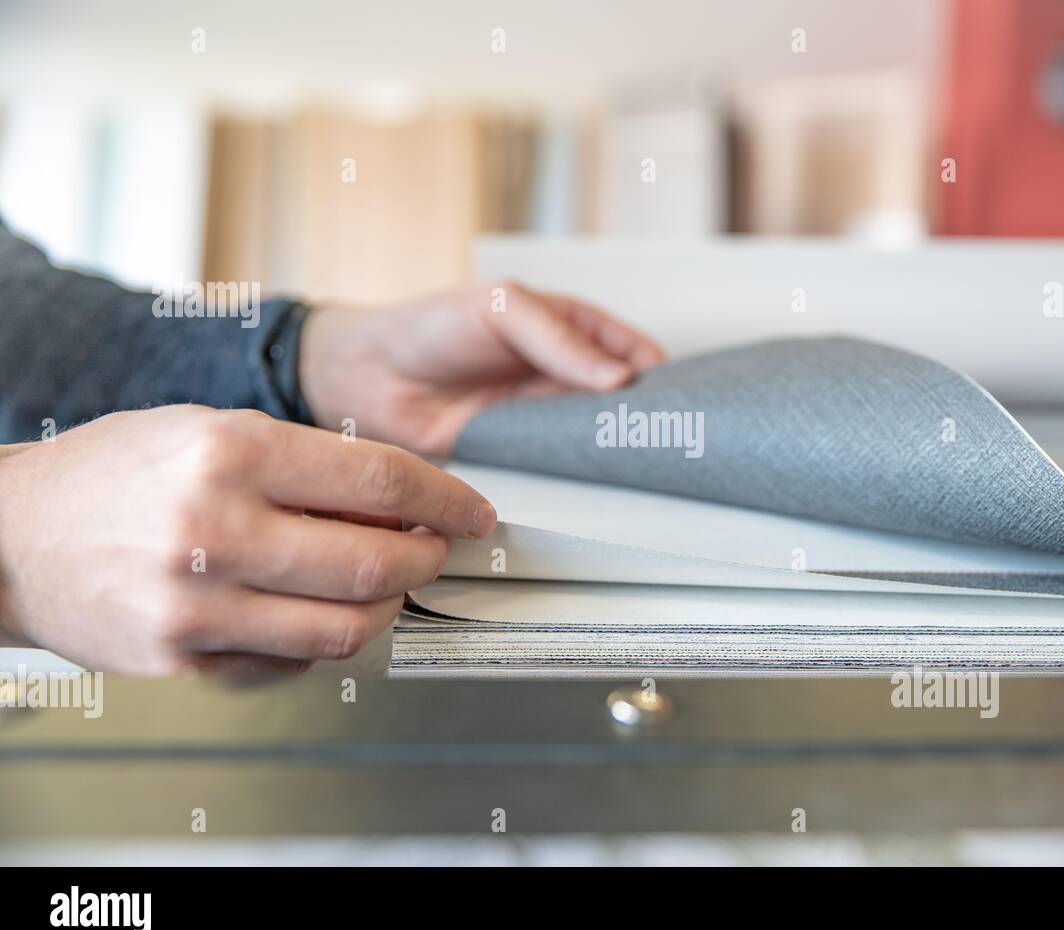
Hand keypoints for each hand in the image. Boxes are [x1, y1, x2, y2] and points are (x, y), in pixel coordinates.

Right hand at [0, 406, 495, 674]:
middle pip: (377, 563)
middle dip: (429, 558)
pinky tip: (319, 610)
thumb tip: (403, 497)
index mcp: (230, 453)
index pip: (382, 484)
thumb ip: (305, 461)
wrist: (11, 537)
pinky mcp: (184, 660)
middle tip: (436, 548)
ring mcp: (198, 606)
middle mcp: (216, 530)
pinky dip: (326, 638)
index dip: (448, 502)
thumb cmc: (111, 475)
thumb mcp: (209, 428)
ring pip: (347, 628)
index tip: (473, 513)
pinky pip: (294, 662)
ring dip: (389, 607)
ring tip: (387, 582)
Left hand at [298, 282, 663, 455]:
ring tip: (642, 457)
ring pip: (597, 432)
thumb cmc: (430, 326)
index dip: (658, 372)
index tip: (681, 395)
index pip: (631, 350)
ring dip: (616, 444)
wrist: (371, 376)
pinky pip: (562, 461)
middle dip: (646, 414)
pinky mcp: (521, 449)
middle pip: (623, 397)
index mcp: (568, 327)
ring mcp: (543, 413)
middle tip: (669, 433)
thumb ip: (559, 339)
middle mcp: (562, 372)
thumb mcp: (503, 308)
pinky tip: (596, 474)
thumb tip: (615, 377)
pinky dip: (581, 469)